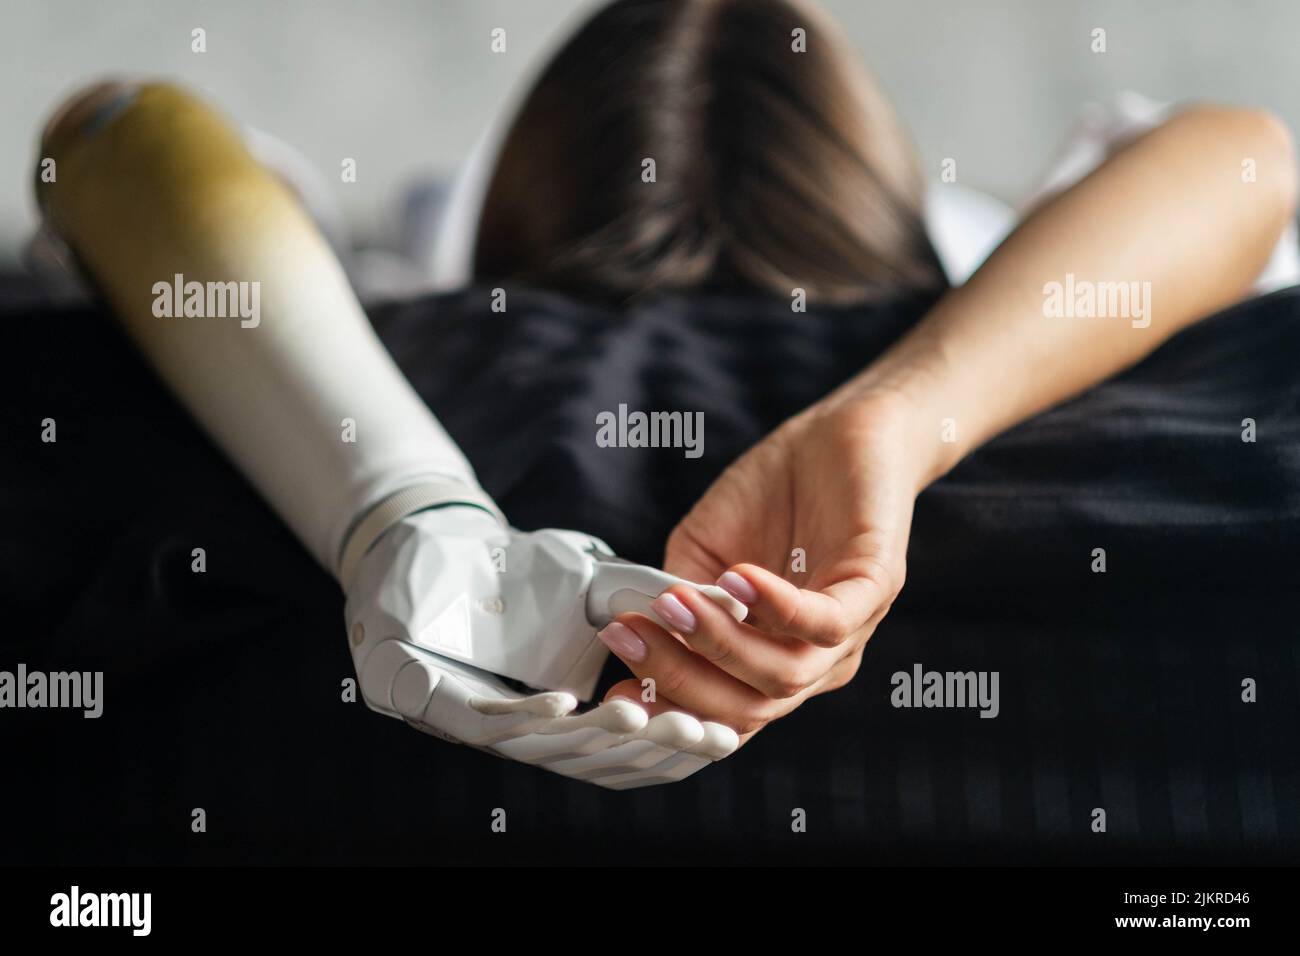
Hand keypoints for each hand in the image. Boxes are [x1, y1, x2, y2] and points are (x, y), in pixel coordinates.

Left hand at [344, 506, 743, 787]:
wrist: (431, 548)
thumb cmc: (513, 573)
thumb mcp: (596, 587)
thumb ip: (652, 604)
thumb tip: (728, 611)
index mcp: (570, 719)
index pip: (633, 751)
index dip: (679, 748)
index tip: (726, 733)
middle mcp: (529, 735)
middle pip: (600, 761)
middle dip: (653, 746)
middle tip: (702, 729)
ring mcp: (481, 726)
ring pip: (549, 750)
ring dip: (597, 736)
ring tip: (642, 710)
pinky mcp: (435, 703)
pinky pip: (486, 722)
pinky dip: (528, 716)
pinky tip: (566, 701)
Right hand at [599, 391, 937, 741]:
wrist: (841, 432)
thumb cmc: (773, 495)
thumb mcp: (705, 552)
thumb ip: (679, 595)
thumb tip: (639, 628)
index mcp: (774, 660)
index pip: (726, 716)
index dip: (671, 716)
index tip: (615, 696)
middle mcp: (816, 661)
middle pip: (749, 708)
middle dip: (678, 677)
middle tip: (628, 636)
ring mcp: (852, 630)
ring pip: (783, 675)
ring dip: (717, 644)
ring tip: (671, 606)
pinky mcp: (875, 585)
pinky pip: (825, 619)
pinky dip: (775, 606)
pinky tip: (736, 577)